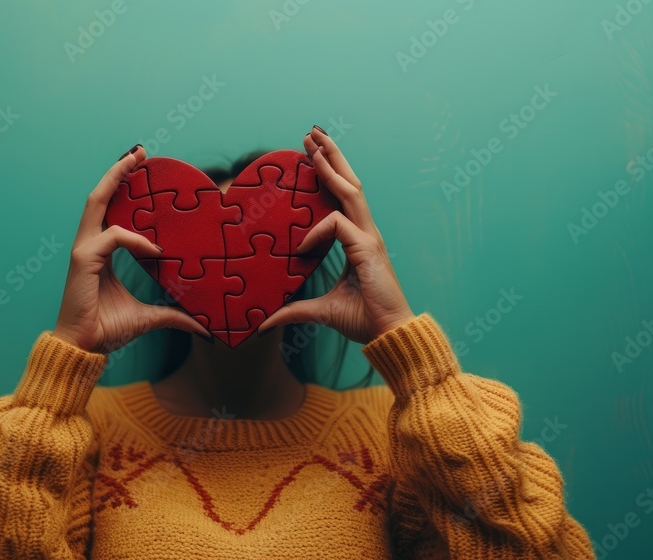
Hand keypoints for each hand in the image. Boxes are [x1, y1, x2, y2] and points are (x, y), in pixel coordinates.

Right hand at [53, 145, 209, 352]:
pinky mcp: (83, 260)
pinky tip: (154, 249)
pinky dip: (134, 239)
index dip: (124, 190)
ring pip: (97, 203)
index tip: (145, 173)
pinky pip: (112, 237)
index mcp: (101, 253)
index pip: (111, 212)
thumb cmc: (107, 330)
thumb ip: (174, 314)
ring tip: (135, 160)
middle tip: (140, 151)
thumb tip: (204, 325)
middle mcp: (90, 246)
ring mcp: (83, 250)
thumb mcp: (150, 318)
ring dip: (116, 179)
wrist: (84, 350)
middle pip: (100, 197)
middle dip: (118, 171)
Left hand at [257, 128, 415, 343]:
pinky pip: (337, 225)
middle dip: (331, 156)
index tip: (307, 161)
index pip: (341, 198)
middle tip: (311, 134)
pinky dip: (317, 230)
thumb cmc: (363, 320)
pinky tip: (301, 244)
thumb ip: (293, 310)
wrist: (388, 336)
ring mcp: (368, 238)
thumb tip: (264, 321)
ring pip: (350, 190)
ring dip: (331, 164)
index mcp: (357, 241)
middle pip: (349, 183)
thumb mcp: (320, 311)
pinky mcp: (367, 249)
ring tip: (314, 143)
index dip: (327, 176)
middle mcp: (365, 233)